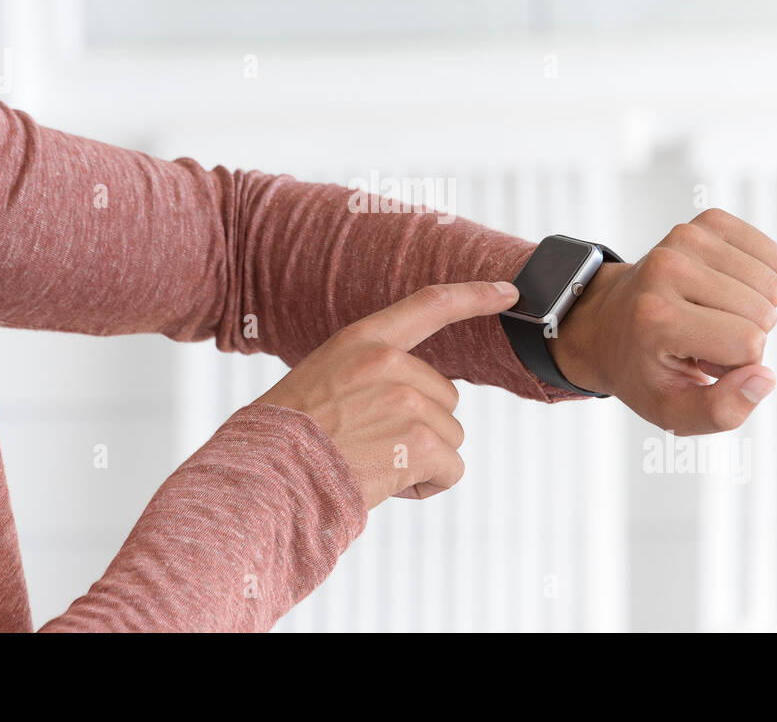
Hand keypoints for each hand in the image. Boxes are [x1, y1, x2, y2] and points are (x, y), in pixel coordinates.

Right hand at [256, 280, 518, 509]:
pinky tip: (385, 483)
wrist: (268, 475)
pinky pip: (451, 469)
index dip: (474, 296)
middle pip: (445, 398)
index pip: (430, 305)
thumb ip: (370, 376)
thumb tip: (421, 401)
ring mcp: (409, 400)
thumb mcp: (322, 380)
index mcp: (363, 339)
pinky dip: (426, 484)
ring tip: (368, 463)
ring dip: (420, 459)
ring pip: (449, 437)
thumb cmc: (286, 437)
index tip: (509, 291)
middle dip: (419, 429)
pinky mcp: (421, 442)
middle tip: (367, 444)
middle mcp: (390, 362)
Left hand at [551, 209, 776, 434]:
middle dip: (747, 336)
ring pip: (773, 284)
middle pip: (763, 312)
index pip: (748, 344)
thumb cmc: (644, 370)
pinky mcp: (704, 224)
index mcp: (655, 318)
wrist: (608, 323)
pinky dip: (764, 280)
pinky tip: (728, 292)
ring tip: (711, 317)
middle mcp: (667, 269)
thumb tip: (765, 378)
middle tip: (703, 341)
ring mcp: (684, 240)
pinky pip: (772, 256)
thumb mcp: (673, 412)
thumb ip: (723, 412)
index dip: (739, 365)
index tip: (701, 363)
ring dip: (753, 309)